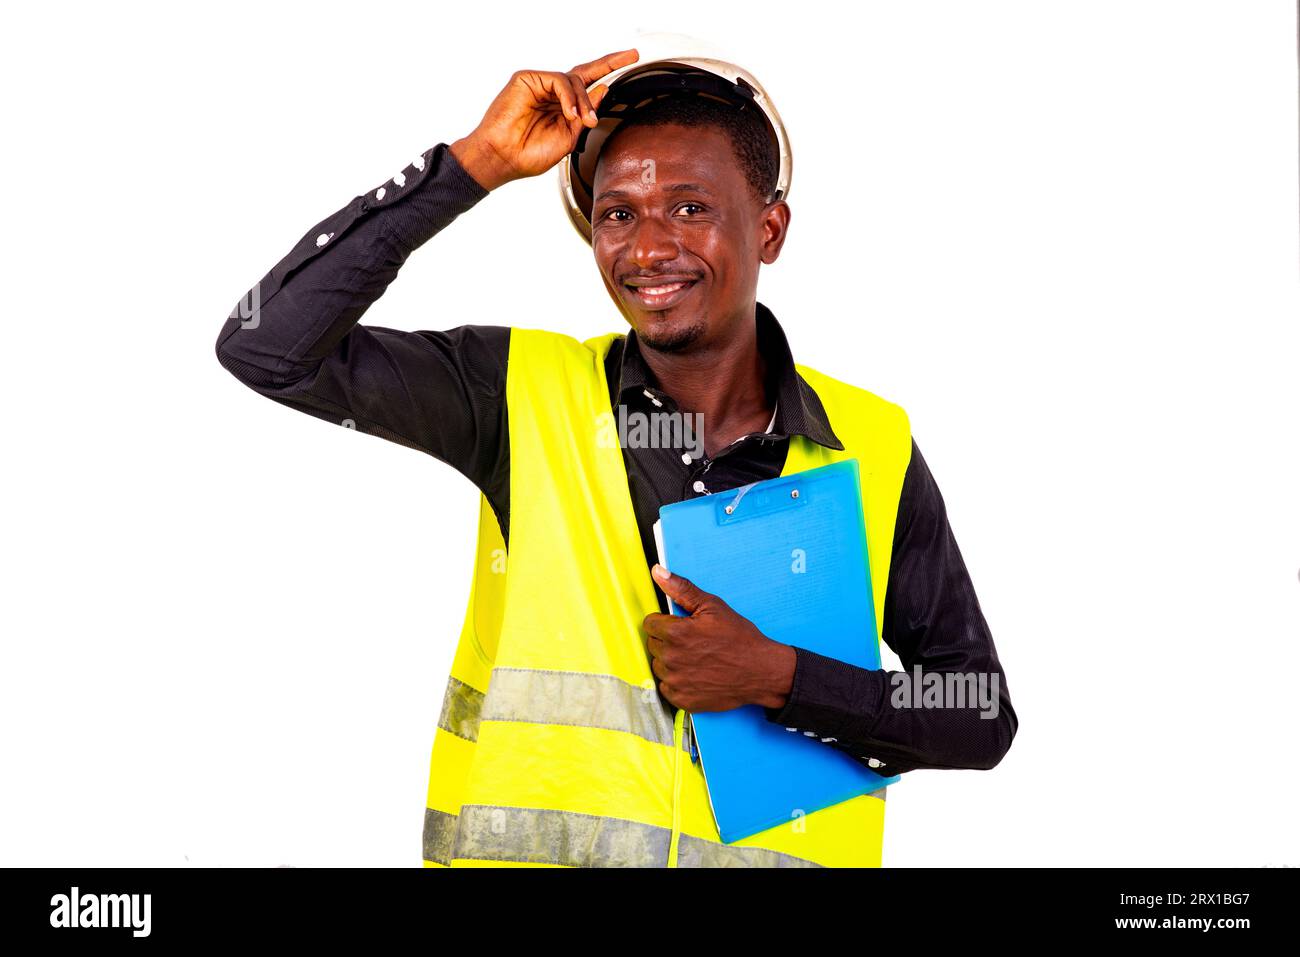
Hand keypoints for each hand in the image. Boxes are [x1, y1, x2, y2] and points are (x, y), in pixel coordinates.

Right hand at [449, 47, 639, 191]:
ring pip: (574, 80)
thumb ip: (585, 114)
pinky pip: (558, 80)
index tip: (630, 60)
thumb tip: (602, 89)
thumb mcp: (568, 137)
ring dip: (584, 100)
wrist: (504, 159)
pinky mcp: (527, 79)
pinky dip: (568, 96)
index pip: (588, 86)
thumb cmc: (530, 154)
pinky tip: (568, 113)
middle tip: (630, 58)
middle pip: (584, 73)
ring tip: (582, 120)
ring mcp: (540, 85)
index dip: (608, 73)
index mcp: (562, 108)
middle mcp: (552, 94)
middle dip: (609, 63)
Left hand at [644, 564, 796, 712]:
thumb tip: (658, 572)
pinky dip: (677, 681)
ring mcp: (675, 681)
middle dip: (668, 640)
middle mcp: (671, 658)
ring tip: (695, 658)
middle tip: (693, 642)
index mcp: (675, 633)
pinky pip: (666, 686)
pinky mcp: (681, 699)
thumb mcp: (712, 606)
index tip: (681, 626)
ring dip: (671, 661)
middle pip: (653, 644)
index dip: (665, 622)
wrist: (760, 671)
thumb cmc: (739, 638)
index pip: (649, 624)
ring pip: (658, 665)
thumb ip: (681, 589)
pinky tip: (695, 674)